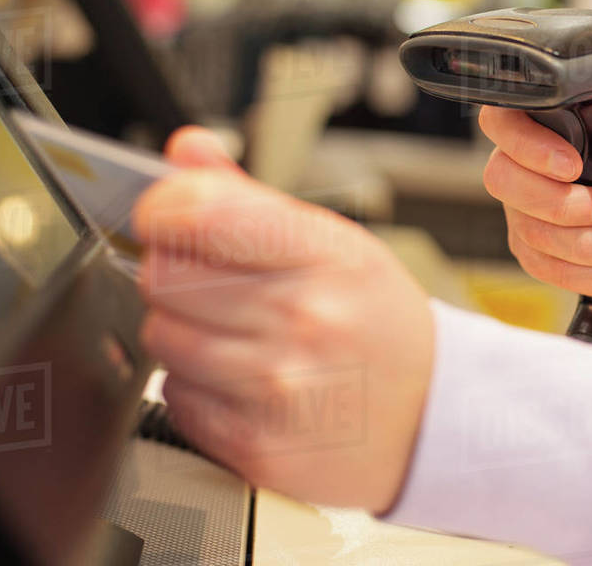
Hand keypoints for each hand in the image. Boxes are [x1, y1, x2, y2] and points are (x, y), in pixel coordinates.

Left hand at [133, 127, 433, 511]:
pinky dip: (194, 387)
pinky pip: (173, 395)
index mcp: (327, 254)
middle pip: (163, 275)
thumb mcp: (336, 246)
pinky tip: (241, 382)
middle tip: (209, 283)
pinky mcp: (254, 443)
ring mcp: (279, 384)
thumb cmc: (377, 324)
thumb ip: (248, 197)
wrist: (430, 417)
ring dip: (182, 333)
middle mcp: (305, 317)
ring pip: (160, 337)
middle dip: (173, 273)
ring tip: (234, 337)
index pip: (200, 212)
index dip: (163, 208)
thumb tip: (185, 149)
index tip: (165, 215)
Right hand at [479, 107, 591, 297]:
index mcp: (548, 125)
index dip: (527, 145)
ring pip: (534, 233)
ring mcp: (524, 212)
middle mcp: (524, 166)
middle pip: (504, 182)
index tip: (573, 166)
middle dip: (562, 204)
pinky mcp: (536, 253)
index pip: (503, 121)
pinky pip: (552, 271)